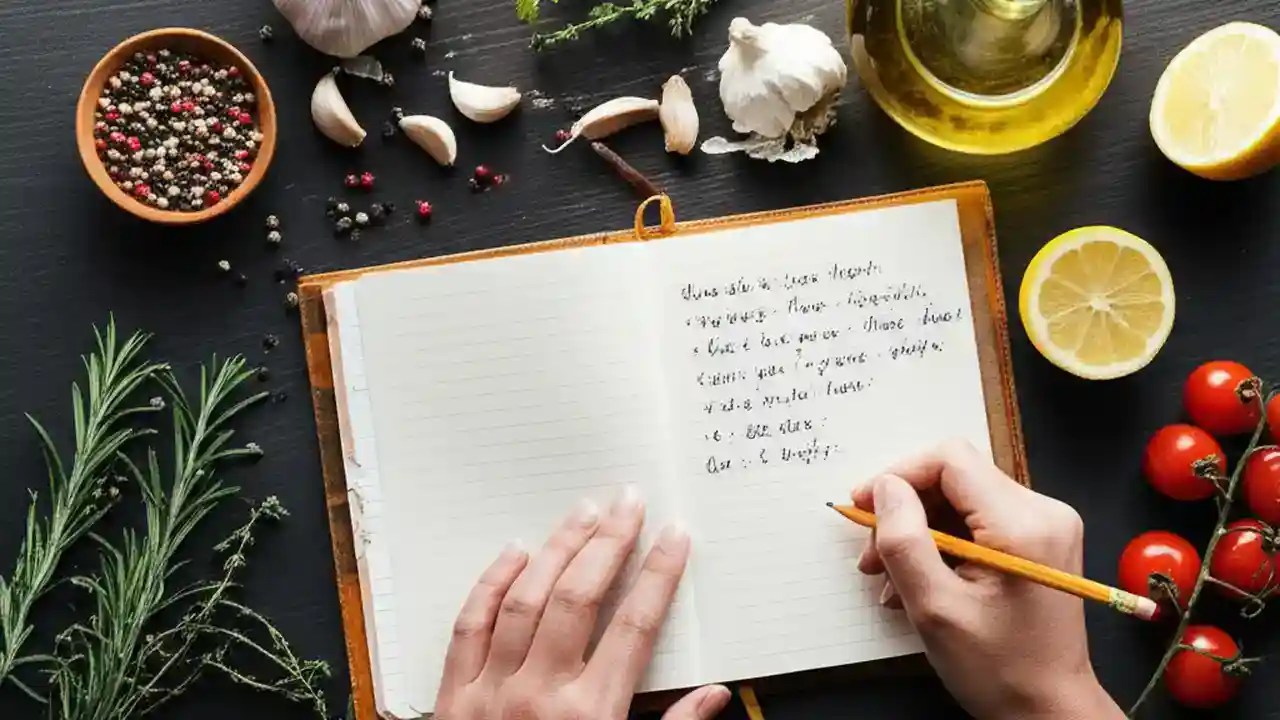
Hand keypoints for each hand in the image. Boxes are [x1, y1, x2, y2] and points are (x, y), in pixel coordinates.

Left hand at [435, 487, 730, 719]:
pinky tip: (513, 552)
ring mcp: (491, 690)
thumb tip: (717, 695)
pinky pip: (469, 624)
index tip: (676, 535)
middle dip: (609, 542)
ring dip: (557, 547)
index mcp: (591, 716)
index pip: (635, 625)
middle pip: (579, 596)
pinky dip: (491, 583)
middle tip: (629, 500)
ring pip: (526, 598)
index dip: (659, 574)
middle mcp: (540, 693)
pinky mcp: (451, 696)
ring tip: (583, 510)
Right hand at [853, 441, 1123, 719]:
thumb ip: (904, 540)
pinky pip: (977, 520)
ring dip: (918, 531)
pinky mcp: (1038, 540)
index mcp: (1025, 524)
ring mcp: (1045, 525)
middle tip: (871, 556)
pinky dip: (941, 543)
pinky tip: (919, 580)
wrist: (1050, 711)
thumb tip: (883, 488)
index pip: (950, 460)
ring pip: (960, 498)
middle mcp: (1043, 511)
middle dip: (904, 511)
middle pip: (954, 477)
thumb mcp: (935, 608)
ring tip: (889, 576)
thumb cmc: (999, 669)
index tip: (862, 508)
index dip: (898, 476)